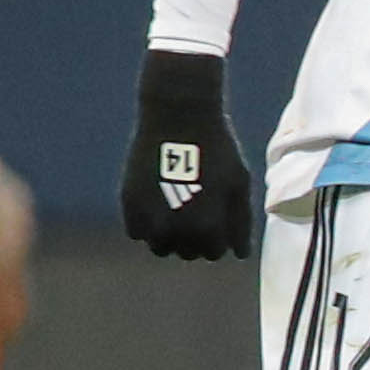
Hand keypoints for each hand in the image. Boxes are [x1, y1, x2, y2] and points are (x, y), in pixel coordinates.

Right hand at [121, 47, 254, 259]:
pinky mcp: (128, 203)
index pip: (214, 253)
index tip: (218, 215)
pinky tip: (159, 202)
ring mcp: (149, 218)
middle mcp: (175, 229)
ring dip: (170, 236)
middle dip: (195, 237)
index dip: (218, 236)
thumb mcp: (239, 183)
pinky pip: (137, 232)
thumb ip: (241, 222)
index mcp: (207, 227)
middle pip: (187, 253)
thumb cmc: (216, 148)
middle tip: (198, 207)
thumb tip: (239, 254)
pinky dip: (148, 224)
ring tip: (179, 208)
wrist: (178, 115)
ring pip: (160, 247)